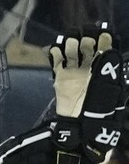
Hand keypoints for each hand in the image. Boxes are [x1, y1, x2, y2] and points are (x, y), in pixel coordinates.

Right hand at [49, 28, 125, 163]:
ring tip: (69, 43)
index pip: (106, 48)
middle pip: (88, 46)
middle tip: (83, 40)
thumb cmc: (98, 114)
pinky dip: (55, 53)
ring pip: (72, 51)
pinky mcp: (60, 79)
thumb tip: (108, 50)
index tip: (102, 32)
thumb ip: (108, 71)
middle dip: (86, 39)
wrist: (79, 131)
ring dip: (70, 43)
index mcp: (106, 71)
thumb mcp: (109, 92)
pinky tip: (56, 49)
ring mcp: (75, 73)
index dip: (104, 38)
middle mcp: (91, 69)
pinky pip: (57, 62)